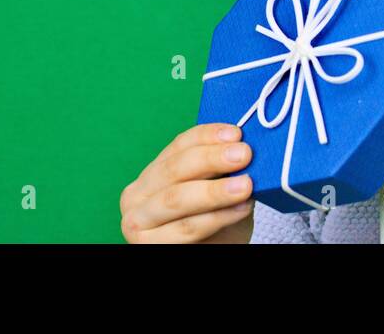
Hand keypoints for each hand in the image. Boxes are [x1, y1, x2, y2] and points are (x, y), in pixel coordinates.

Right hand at [120, 123, 255, 242]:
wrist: (212, 249)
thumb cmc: (214, 217)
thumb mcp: (217, 186)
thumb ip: (224, 167)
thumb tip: (243, 144)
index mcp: (155, 171)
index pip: (180, 145)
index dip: (208, 136)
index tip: (236, 133)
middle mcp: (138, 193)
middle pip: (175, 169)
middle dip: (212, 159)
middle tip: (243, 154)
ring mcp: (138, 221)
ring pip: (177, 199)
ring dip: (215, 191)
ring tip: (245, 185)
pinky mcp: (149, 245)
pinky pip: (187, 228)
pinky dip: (217, 217)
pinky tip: (240, 209)